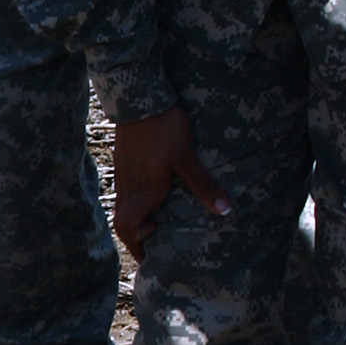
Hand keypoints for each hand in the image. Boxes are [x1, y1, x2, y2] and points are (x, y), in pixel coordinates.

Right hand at [112, 108, 229, 261]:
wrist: (140, 99)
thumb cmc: (165, 128)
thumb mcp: (187, 157)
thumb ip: (203, 185)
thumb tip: (225, 211)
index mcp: (144, 189)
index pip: (126, 226)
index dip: (137, 238)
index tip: (157, 232)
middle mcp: (129, 186)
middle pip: (120, 223)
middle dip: (135, 238)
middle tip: (154, 244)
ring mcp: (123, 175)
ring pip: (121, 208)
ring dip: (134, 221)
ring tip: (153, 223)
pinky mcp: (122, 164)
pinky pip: (123, 193)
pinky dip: (133, 204)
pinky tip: (149, 197)